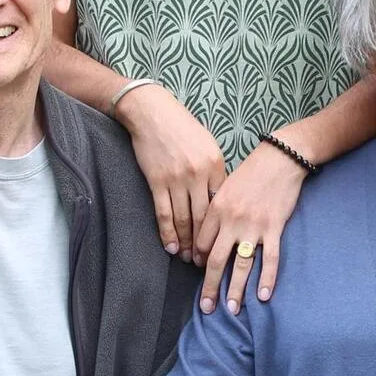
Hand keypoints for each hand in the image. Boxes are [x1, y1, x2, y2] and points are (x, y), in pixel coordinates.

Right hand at [116, 85, 225, 260]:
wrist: (153, 113)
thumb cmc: (182, 128)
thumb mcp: (208, 145)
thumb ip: (215, 171)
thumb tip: (219, 198)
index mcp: (215, 164)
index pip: (221, 204)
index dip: (221, 228)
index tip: (223, 243)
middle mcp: (198, 174)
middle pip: (204, 217)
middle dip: (205, 243)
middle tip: (206, 262)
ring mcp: (177, 179)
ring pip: (184, 220)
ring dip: (186, 243)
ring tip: (189, 259)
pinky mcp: (157, 181)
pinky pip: (164, 214)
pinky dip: (167, 233)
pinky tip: (171, 247)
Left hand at [193, 141, 306, 315]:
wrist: (279, 159)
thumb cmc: (251, 172)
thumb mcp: (226, 187)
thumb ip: (216, 211)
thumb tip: (208, 238)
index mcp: (216, 208)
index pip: (202, 244)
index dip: (200, 262)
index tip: (201, 273)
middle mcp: (231, 220)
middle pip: (217, 260)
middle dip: (211, 287)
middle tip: (207, 309)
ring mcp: (253, 226)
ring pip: (241, 265)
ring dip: (235, 290)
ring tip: (231, 309)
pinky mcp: (273, 228)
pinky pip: (269, 259)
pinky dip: (267, 278)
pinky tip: (262, 295)